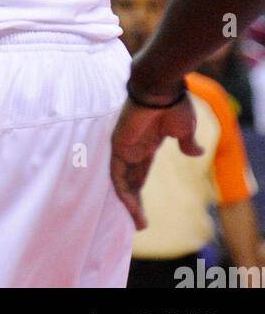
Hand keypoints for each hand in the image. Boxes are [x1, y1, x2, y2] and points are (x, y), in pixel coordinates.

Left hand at [110, 94, 201, 228]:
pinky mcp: (118, 145)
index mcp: (146, 143)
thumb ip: (187, 143)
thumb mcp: (185, 129)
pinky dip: (122, 192)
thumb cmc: (173, 104)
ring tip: (138, 223)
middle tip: (140, 224)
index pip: (140, 174)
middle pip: (130, 181)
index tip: (145, 212)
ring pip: (121, 181)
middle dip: (134, 203)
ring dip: (128, 203)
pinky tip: (130, 208)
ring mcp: (123, 146)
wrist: (161, 88)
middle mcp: (132, 147)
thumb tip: (197, 152)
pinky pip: (116, 174)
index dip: (141, 193)